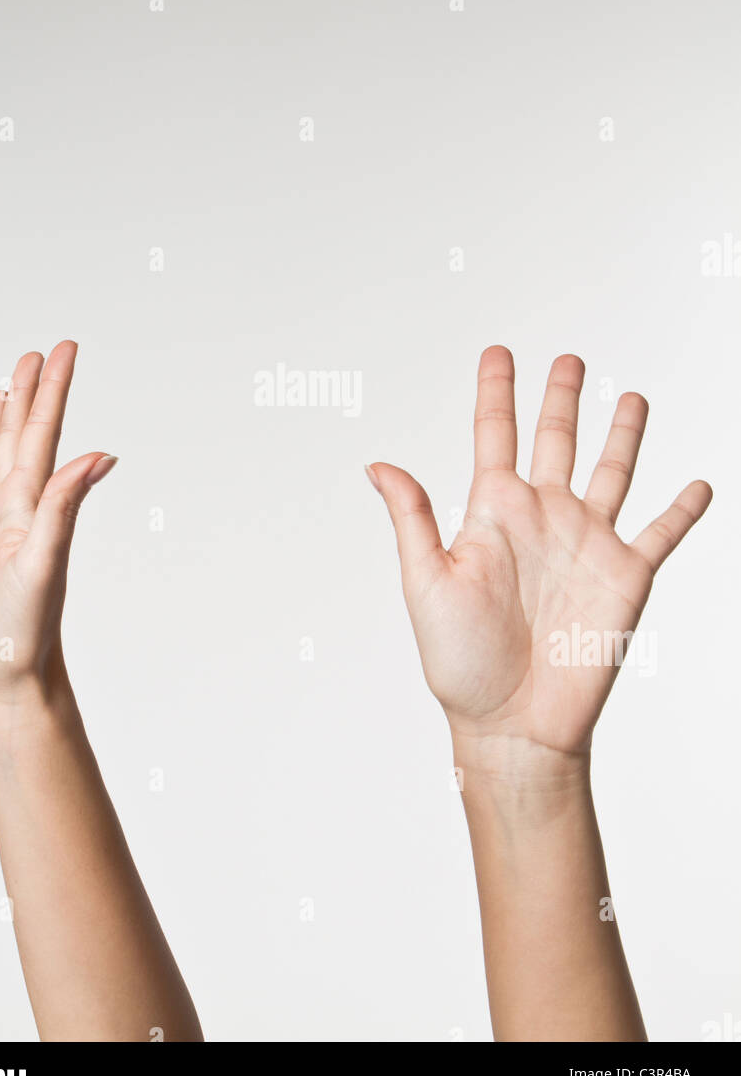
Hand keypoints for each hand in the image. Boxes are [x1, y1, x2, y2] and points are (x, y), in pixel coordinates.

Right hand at [0, 341, 116, 716]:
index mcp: (31, 507)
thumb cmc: (28, 632)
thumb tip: (102, 454)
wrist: (11, 685)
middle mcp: (14, 515)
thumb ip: (66, 505)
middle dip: (25, 396)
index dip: (52, 391)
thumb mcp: (44, 562)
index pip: (44, 436)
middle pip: (19, 441)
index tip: (63, 348)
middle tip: (33, 355)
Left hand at [367, 347, 710, 765]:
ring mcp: (587, 544)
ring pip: (612, 472)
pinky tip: (697, 484)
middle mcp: (543, 518)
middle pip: (556, 440)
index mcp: (494, 512)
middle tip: (568, 360)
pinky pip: (661, 533)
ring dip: (623, 436)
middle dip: (563, 398)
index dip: (497, 391)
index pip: (495, 434)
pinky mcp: (625, 577)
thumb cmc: (460, 662)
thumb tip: (378, 463)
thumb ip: (413, 518)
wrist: (512, 724)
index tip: (498, 352)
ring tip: (633, 398)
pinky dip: (683, 509)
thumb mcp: (426, 582)